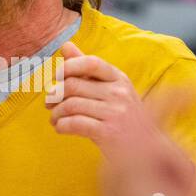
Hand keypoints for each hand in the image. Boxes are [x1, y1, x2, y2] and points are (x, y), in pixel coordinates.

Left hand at [49, 41, 157, 157]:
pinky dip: (61, 126)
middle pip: (74, 85)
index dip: (69, 66)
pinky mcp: (109, 133)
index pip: (91, 61)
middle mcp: (119, 93)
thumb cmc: (122, 116)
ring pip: (71, 105)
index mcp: (119, 78)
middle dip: (55, 94)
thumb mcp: (110, 88)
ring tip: (54, 118)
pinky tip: (60, 128)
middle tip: (49, 103)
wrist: (146, 150)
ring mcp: (115, 113)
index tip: (56, 76)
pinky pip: (75, 124)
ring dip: (55, 113)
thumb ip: (87, 68)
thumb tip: (66, 45)